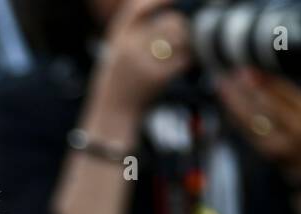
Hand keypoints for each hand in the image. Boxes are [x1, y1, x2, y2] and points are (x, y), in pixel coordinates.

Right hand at [90, 0, 191, 122]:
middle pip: (168, 23)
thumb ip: (132, 29)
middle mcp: (128, 47)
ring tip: (186, 51)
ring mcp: (142, 62)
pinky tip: (186, 65)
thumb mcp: (116, 52)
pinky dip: (189, 61)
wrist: (111, 115)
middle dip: (181, 28)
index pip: (137, 9)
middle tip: (183, 38)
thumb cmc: (116, 82)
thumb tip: (165, 8)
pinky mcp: (156, 77)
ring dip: (188, 44)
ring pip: (179, 40)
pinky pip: (183, 60)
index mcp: (118, 39)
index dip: (156, 1)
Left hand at [216, 68, 300, 180]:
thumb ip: (284, 94)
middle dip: (243, 91)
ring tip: (221, 89)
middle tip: (226, 78)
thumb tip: (255, 76)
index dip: (260, 81)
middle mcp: (295, 128)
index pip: (281, 92)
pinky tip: (226, 107)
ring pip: (253, 120)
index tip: (243, 71)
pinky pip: (248, 132)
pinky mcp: (266, 153)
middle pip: (264, 106)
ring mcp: (280, 142)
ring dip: (234, 103)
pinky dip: (236, 118)